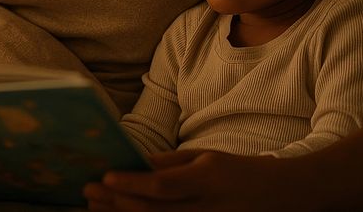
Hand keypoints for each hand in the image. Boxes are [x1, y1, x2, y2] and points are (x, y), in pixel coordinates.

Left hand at [84, 150, 315, 211]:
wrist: (275, 196)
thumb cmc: (236, 171)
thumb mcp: (205, 157)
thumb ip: (170, 163)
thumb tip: (135, 162)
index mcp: (205, 181)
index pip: (162, 186)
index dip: (131, 184)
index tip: (105, 177)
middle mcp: (203, 208)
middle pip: (151, 211)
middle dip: (115, 202)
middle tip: (87, 190)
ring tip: (95, 206)